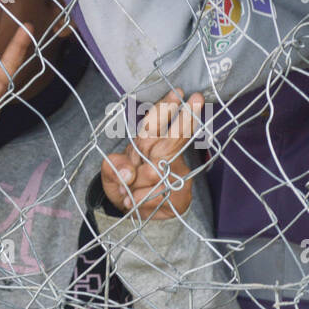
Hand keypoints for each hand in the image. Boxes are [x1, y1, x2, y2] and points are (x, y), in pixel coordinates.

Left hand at [101, 89, 204, 221]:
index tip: (178, 93)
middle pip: (174, 137)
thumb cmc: (124, 187)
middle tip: (197, 98)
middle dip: (184, 120)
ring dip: (140, 181)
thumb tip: (128, 173)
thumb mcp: (111, 176)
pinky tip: (132, 203)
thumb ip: (114, 168)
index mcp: (146, 145)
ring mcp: (175, 175)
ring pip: (162, 169)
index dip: (165, 108)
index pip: (155, 123)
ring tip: (126, 195)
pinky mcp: (180, 197)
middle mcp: (164, 156)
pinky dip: (143, 199)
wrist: (136, 216)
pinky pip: (162, 195)